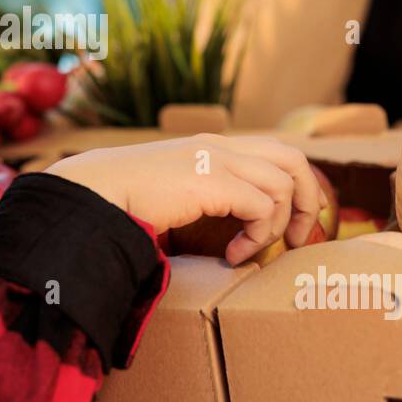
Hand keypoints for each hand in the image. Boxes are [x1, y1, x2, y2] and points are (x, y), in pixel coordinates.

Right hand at [46, 134, 325, 264]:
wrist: (94, 190)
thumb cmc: (123, 199)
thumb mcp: (172, 190)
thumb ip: (200, 195)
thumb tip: (225, 229)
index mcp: (211, 145)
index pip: (275, 152)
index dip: (294, 185)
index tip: (288, 222)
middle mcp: (220, 146)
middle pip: (293, 159)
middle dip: (307, 200)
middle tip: (295, 237)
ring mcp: (217, 159)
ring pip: (282, 186)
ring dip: (275, 227)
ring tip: (249, 252)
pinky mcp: (213, 181)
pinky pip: (261, 208)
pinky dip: (257, 237)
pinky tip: (232, 256)